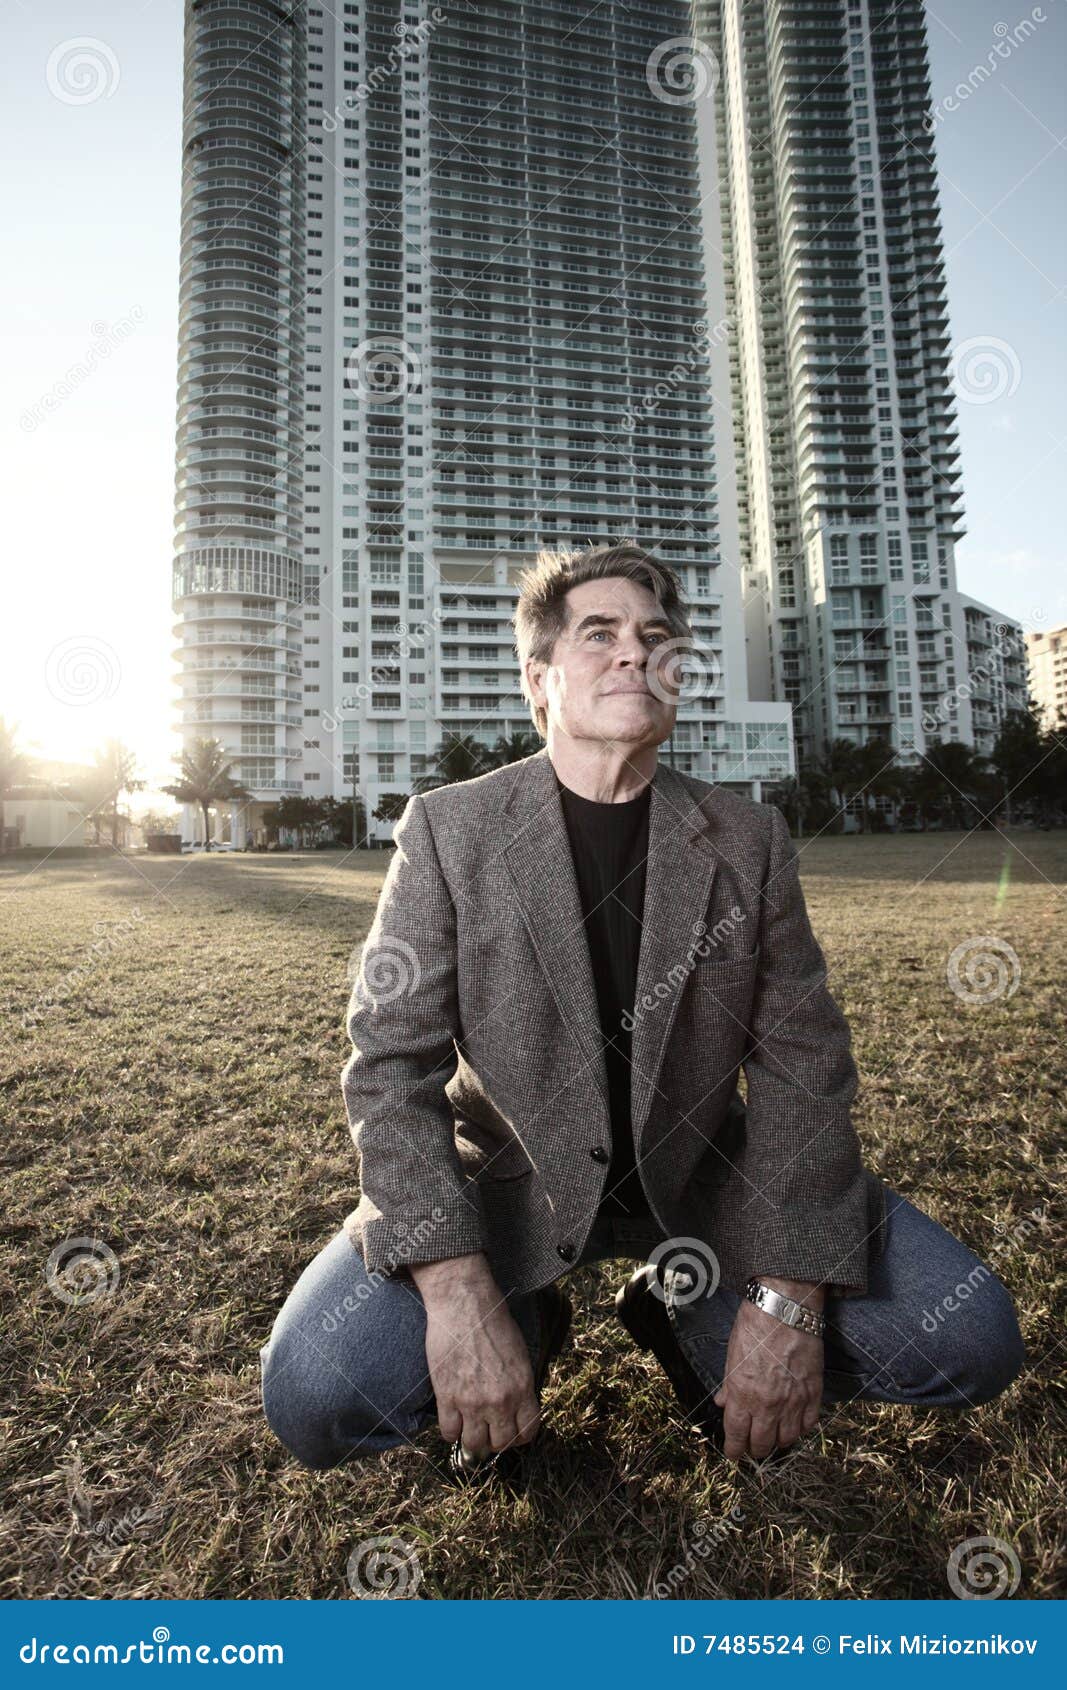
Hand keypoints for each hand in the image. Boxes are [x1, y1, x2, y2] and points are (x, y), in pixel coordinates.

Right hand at [411, 1253, 539, 1458]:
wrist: (464, 1303)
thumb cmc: (493, 1320)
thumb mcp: (520, 1352)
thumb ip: (520, 1383)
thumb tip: (516, 1406)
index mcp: (522, 1387)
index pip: (528, 1432)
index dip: (519, 1435)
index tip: (511, 1430)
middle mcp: (500, 1400)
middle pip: (501, 1443)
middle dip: (496, 1439)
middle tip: (489, 1428)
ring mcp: (472, 1401)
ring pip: (475, 1445)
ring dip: (473, 1439)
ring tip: (470, 1426)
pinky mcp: (447, 1396)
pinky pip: (449, 1433)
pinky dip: (451, 1431)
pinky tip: (453, 1419)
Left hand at [713, 1277, 824, 1460]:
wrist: (784, 1308)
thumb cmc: (754, 1327)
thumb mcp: (732, 1356)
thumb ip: (728, 1385)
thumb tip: (723, 1402)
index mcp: (742, 1395)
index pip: (736, 1436)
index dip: (734, 1450)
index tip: (734, 1453)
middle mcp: (768, 1404)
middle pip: (762, 1444)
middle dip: (755, 1449)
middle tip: (753, 1445)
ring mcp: (793, 1401)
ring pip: (787, 1439)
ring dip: (778, 1441)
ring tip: (774, 1436)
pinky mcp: (813, 1392)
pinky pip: (809, 1424)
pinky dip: (801, 1428)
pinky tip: (795, 1424)